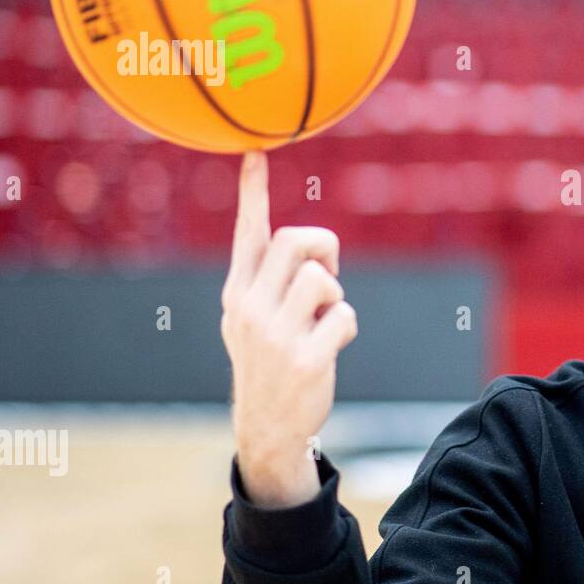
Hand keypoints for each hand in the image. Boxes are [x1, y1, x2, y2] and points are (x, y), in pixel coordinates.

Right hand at [221, 151, 357, 507]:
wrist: (268, 429)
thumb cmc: (271, 364)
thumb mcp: (253, 321)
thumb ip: (269, 283)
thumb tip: (312, 249)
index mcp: (236, 294)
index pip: (246, 234)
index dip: (253, 192)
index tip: (255, 153)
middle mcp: (249, 309)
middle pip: (294, 241)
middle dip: (322, 247)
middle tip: (327, 272)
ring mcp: (275, 335)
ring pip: (322, 277)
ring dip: (335, 295)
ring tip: (323, 318)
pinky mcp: (306, 358)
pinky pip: (344, 314)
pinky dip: (346, 327)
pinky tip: (330, 347)